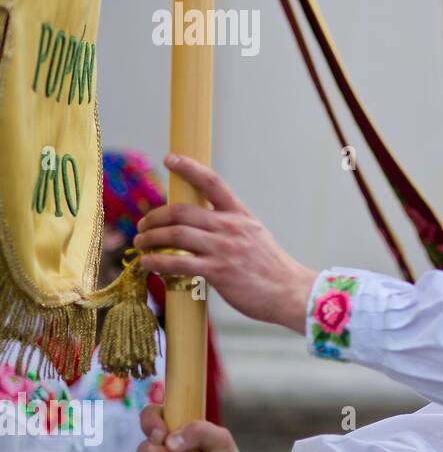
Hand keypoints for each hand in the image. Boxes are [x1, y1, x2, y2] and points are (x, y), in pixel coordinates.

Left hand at [135, 153, 318, 332]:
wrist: (292, 292)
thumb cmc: (271, 268)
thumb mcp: (255, 235)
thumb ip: (230, 227)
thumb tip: (200, 226)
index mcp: (241, 215)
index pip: (212, 182)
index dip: (189, 167)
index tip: (170, 158)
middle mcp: (231, 227)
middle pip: (182, 211)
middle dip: (154, 216)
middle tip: (142, 225)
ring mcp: (224, 249)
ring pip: (175, 235)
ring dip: (150, 238)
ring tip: (141, 244)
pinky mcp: (217, 272)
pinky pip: (177, 262)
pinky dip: (157, 261)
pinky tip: (148, 263)